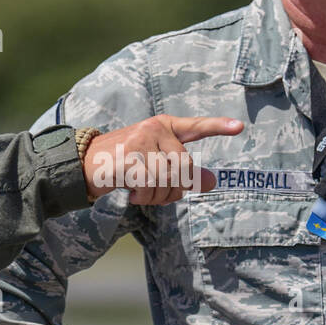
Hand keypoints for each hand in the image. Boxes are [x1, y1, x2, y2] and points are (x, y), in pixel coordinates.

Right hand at [83, 115, 243, 204]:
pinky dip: (144, 197)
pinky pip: (151, 187)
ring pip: (169, 180)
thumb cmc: (125, 165)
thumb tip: (213, 181)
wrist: (85, 164)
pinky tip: (131, 191)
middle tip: (155, 191)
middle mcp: (156, 129)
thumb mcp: (156, 164)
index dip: (218, 126)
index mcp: (165, 127)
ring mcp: (142, 141)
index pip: (195, 127)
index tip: (240, 127)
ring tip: (141, 191)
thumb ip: (184, 170)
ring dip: (157, 196)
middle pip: (185, 168)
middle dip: (174, 188)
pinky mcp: (131, 156)